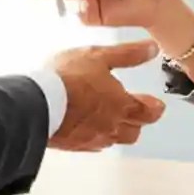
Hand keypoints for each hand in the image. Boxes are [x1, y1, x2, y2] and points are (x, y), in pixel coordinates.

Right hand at [49, 40, 166, 151]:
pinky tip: (88, 127)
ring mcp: (91, 138)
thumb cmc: (67, 78)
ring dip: (117, 130)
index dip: (155, 108)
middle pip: (134, 132)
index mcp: (121, 105)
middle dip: (137, 122)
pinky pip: (92, 144)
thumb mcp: (99, 56)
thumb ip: (128, 54)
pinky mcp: (74, 145)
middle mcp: (110, 126)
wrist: (36, 103)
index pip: (149, 113)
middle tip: (135, 112)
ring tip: (111, 119)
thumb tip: (152, 49)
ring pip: (113, 140)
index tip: (157, 105)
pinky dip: (95, 136)